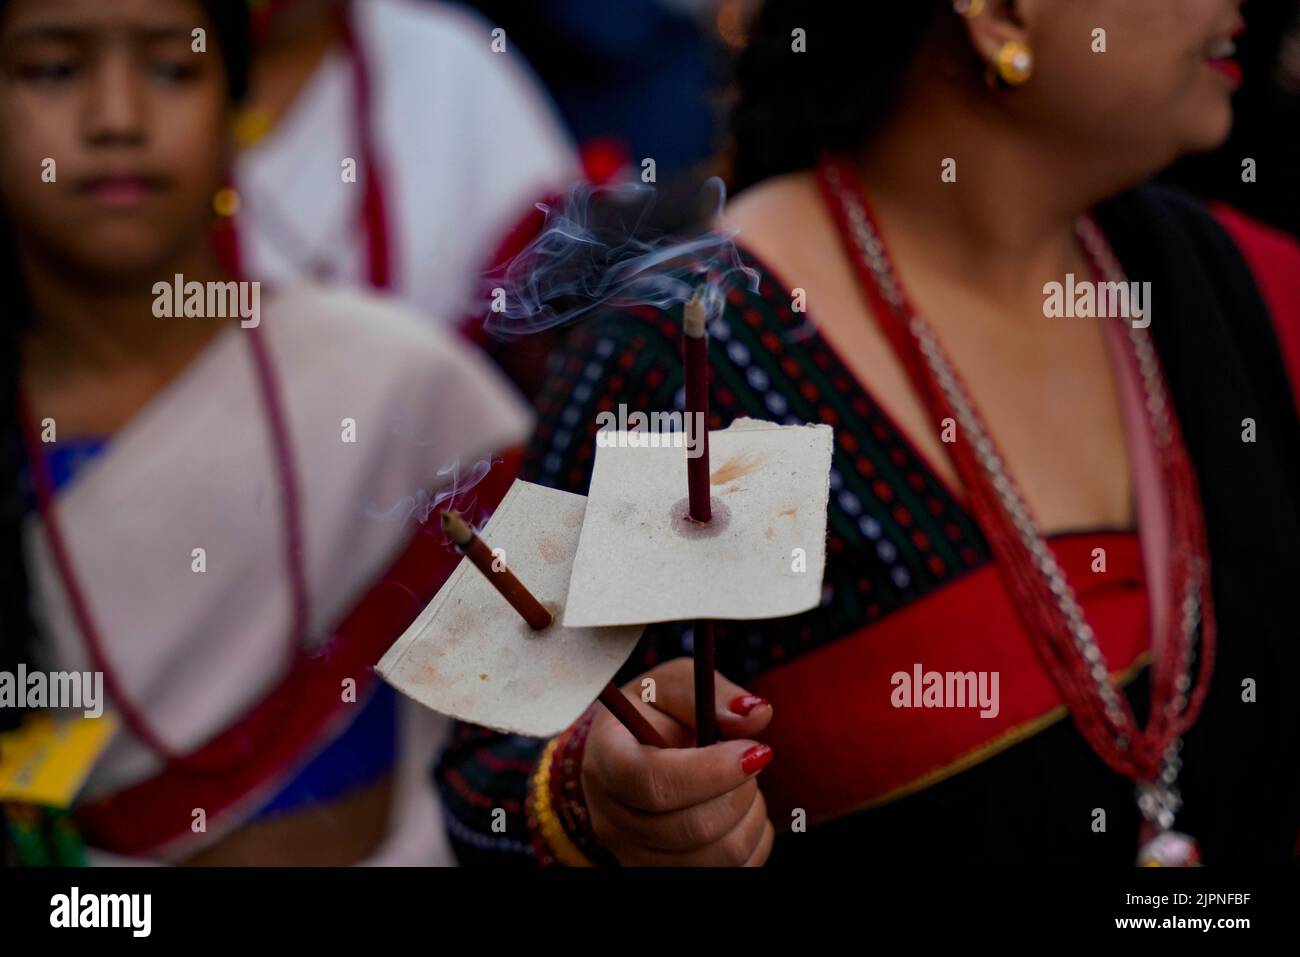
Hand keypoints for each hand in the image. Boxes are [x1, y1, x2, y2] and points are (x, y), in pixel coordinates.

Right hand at [581, 657, 774, 865]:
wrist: (633, 754)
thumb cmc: (654, 714)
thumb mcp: (671, 686)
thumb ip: (712, 695)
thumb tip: (756, 716)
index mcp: (607, 761)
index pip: (654, 782)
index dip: (712, 771)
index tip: (757, 748)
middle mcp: (612, 818)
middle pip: (692, 826)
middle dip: (740, 790)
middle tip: (751, 757)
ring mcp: (635, 855)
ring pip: (720, 855)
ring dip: (750, 814)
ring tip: (742, 782)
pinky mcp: (664, 874)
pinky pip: (733, 872)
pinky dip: (753, 840)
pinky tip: (740, 809)